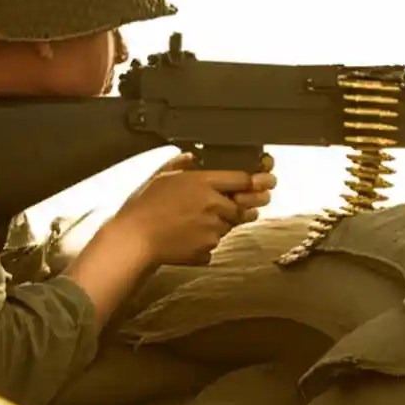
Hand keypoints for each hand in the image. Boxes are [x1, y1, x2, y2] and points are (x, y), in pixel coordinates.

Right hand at [101, 152, 276, 265]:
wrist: (134, 241)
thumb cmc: (143, 207)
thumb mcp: (161, 175)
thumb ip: (181, 162)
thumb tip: (192, 156)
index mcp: (203, 183)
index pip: (244, 179)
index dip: (261, 179)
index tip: (270, 180)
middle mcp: (213, 206)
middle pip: (245, 204)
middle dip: (253, 202)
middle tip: (257, 199)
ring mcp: (212, 230)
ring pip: (231, 224)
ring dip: (228, 220)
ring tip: (211, 217)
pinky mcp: (207, 249)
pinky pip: (216, 242)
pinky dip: (209, 238)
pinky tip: (192, 234)